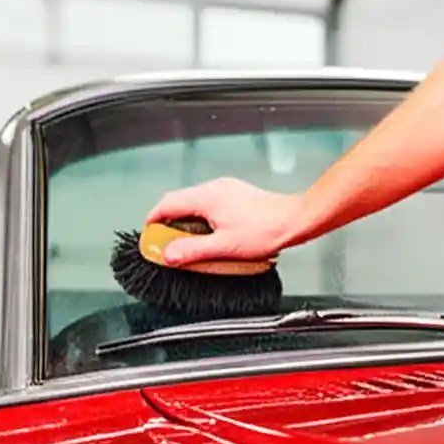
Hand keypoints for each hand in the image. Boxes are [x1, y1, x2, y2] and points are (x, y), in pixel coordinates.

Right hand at [145, 177, 305, 265]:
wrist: (294, 221)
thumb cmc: (266, 230)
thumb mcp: (224, 247)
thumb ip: (193, 251)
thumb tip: (169, 254)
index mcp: (207, 197)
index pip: (167, 204)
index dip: (153, 221)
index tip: (150, 236)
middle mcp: (215, 188)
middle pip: (179, 202)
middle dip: (170, 224)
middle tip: (168, 244)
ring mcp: (226, 190)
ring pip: (194, 204)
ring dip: (187, 223)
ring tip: (190, 244)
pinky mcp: (236, 196)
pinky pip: (209, 205)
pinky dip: (202, 220)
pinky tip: (211, 236)